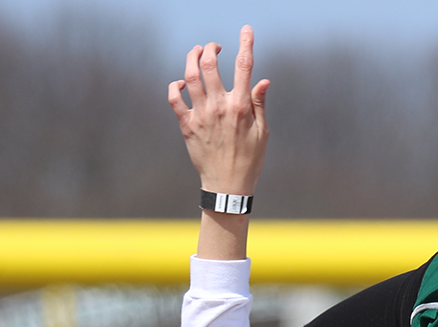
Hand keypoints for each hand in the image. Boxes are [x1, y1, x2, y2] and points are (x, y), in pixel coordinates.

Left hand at [167, 28, 269, 195]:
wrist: (227, 186)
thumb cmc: (249, 160)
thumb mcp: (262, 132)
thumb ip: (259, 104)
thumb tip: (263, 80)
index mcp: (241, 107)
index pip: (244, 67)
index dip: (246, 44)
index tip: (246, 30)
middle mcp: (219, 107)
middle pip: (210, 65)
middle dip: (211, 48)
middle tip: (214, 46)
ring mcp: (201, 115)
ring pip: (190, 76)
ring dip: (191, 59)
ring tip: (196, 53)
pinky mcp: (187, 125)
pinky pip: (174, 99)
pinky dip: (175, 86)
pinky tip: (181, 84)